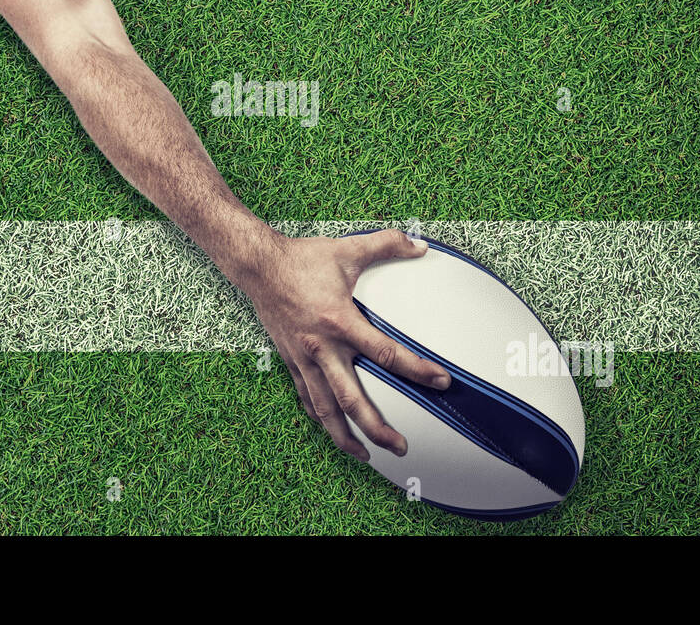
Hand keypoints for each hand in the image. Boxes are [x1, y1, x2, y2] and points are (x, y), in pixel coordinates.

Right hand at [242, 229, 450, 460]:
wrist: (258, 266)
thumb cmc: (302, 259)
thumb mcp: (349, 248)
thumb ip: (388, 243)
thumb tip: (421, 246)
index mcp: (340, 322)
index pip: (386, 354)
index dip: (417, 370)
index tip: (441, 382)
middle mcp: (322, 348)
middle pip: (352, 400)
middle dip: (376, 428)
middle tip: (400, 447)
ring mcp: (304, 358)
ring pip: (325, 409)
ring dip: (344, 436)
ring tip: (366, 456)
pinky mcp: (290, 360)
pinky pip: (307, 397)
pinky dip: (320, 417)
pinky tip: (332, 428)